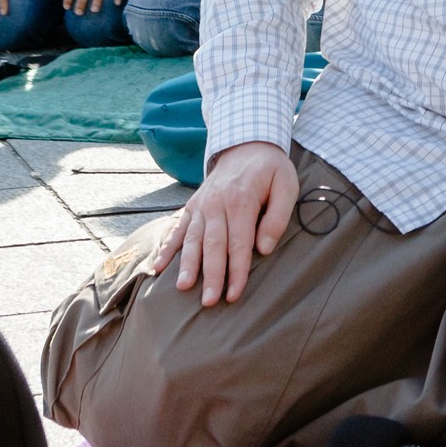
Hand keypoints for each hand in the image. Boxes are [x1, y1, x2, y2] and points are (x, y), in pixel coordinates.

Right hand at [150, 141, 297, 305]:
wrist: (246, 144)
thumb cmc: (270, 170)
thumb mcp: (286, 185)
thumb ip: (277, 217)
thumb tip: (264, 249)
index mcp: (241, 200)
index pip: (239, 243)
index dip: (237, 271)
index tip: (234, 294)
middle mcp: (216, 203)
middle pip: (213, 245)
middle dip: (210, 275)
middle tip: (208, 302)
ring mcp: (201, 205)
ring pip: (192, 239)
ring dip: (187, 265)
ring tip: (183, 288)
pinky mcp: (192, 206)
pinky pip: (178, 228)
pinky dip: (167, 248)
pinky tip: (158, 267)